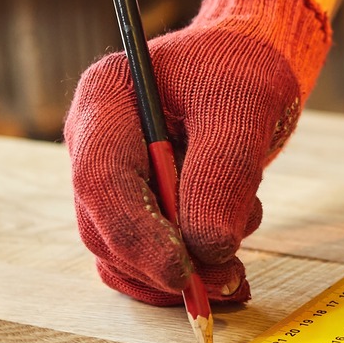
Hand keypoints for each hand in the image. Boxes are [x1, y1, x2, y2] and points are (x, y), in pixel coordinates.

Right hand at [65, 0, 330, 304]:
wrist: (248, 62)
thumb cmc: (243, 67)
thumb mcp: (246, 106)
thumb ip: (225, 173)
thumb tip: (209, 248)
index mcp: (106, 99)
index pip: (102, 180)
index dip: (138, 233)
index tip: (185, 271)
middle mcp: (95, 141)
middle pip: (105, 226)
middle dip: (164, 264)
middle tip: (228, 280)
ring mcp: (111, 177)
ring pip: (125, 252)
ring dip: (183, 272)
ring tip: (238, 269)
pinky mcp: (135, 204)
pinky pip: (146, 257)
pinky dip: (187, 274)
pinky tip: (229, 274)